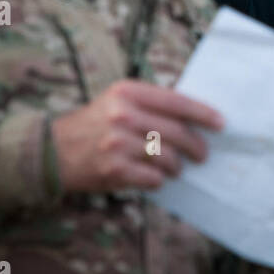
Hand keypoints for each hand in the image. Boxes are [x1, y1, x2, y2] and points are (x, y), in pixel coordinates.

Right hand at [51, 79, 223, 192]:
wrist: (53, 151)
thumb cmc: (95, 124)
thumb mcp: (119, 101)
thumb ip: (151, 104)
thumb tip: (196, 116)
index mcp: (128, 92)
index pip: (176, 101)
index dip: (203, 114)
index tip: (220, 123)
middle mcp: (123, 115)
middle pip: (176, 132)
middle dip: (196, 146)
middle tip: (203, 154)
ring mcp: (117, 143)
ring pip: (167, 157)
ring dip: (178, 166)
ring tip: (177, 168)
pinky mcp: (113, 170)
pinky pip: (152, 178)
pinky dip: (159, 180)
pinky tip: (157, 178)